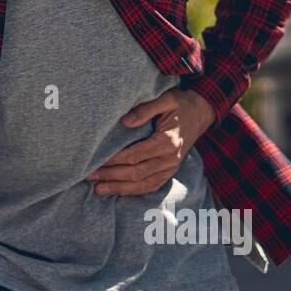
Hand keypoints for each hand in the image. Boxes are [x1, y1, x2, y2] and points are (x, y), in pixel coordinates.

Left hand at [85, 89, 215, 195]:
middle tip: (90, 177)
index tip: (96, 161)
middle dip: (112, 176)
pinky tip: (118, 192)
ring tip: (99, 189)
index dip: (114, 160)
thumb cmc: (180, 104)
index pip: (135, 155)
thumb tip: (124, 122)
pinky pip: (152, 186)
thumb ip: (145, 109)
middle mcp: (170, 159)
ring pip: (143, 183)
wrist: (200, 113)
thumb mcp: (165, 99)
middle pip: (136, 172)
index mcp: (167, 142)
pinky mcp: (170, 171)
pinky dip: (134, 191)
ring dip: (120, 188)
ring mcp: (171, 167)